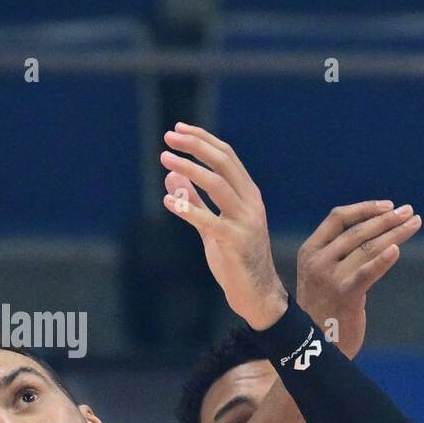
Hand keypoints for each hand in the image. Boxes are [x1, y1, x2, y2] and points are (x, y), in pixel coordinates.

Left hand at [161, 123, 286, 329]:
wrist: (257, 294)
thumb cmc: (236, 258)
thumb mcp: (212, 225)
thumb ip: (195, 200)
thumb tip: (171, 176)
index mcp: (247, 194)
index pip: (226, 156)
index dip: (202, 139)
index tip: (178, 129)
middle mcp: (250, 203)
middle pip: (224, 162)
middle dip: (195, 145)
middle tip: (168, 137)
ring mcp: (245, 222)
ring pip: (218, 185)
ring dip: (190, 169)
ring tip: (166, 160)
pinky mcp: (235, 243)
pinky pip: (209, 221)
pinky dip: (188, 209)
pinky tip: (167, 201)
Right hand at [296, 201, 420, 357]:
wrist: (311, 346)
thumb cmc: (322, 310)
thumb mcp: (319, 276)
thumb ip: (337, 255)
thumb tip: (373, 232)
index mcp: (310, 251)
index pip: (338, 218)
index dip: (365, 209)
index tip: (388, 206)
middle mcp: (317, 261)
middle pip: (358, 231)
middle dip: (387, 219)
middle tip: (410, 212)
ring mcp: (329, 278)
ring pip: (367, 247)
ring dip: (394, 233)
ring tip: (414, 223)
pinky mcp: (345, 296)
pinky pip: (367, 273)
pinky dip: (383, 260)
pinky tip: (397, 250)